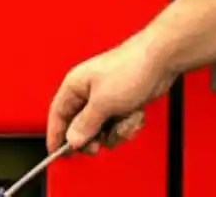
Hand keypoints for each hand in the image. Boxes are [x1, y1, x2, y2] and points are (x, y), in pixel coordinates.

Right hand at [46, 36, 174, 152]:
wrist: (159, 61)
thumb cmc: (130, 69)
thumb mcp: (103, 103)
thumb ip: (85, 124)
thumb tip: (72, 140)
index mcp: (75, 85)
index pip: (58, 114)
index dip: (56, 135)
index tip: (59, 154)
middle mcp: (88, 92)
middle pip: (80, 126)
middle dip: (93, 137)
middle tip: (99, 144)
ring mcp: (106, 98)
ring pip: (102, 129)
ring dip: (116, 131)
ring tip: (125, 121)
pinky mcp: (122, 103)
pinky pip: (118, 125)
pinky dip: (128, 125)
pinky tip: (134, 115)